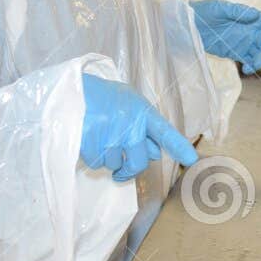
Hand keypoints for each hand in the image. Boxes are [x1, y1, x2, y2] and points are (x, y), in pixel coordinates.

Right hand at [80, 75, 197, 180]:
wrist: (69, 89)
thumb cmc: (101, 97)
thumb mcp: (127, 103)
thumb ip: (143, 126)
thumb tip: (155, 154)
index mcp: (142, 112)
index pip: (165, 133)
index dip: (179, 148)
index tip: (191, 160)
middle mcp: (130, 124)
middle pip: (139, 162)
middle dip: (129, 170)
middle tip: (122, 171)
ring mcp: (111, 135)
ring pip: (115, 165)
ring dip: (108, 159)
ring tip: (98, 139)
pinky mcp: (92, 143)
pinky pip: (97, 163)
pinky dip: (92, 157)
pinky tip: (88, 140)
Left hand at [190, 0, 260, 73]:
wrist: (188, 24)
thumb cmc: (203, 11)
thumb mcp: (217, 8)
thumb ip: (236, 12)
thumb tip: (256, 15)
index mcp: (251, 17)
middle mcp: (251, 30)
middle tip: (255, 63)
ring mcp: (244, 42)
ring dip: (259, 62)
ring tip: (247, 67)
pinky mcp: (236, 52)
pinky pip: (250, 60)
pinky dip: (252, 65)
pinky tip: (244, 69)